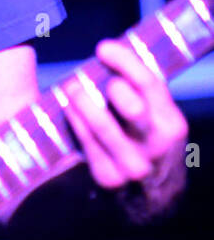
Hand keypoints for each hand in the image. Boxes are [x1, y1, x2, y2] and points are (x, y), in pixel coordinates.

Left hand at [63, 38, 188, 219]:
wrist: (152, 192)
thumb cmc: (148, 139)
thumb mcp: (158, 116)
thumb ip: (141, 90)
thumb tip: (111, 52)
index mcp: (171, 124)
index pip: (149, 84)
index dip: (125, 62)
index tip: (103, 48)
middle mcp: (155, 145)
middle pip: (132, 107)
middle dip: (111, 87)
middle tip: (91, 78)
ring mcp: (132, 165)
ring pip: (104, 127)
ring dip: (83, 102)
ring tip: (71, 88)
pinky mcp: (109, 178)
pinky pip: (87, 144)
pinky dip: (76, 122)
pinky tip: (68, 109)